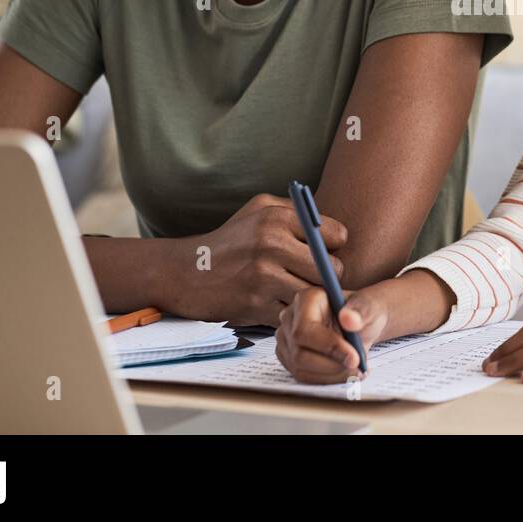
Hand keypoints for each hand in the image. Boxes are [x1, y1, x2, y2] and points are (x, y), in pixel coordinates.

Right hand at [167, 193, 346, 326]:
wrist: (185, 272)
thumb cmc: (231, 239)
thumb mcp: (259, 209)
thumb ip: (297, 211)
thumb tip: (334, 228)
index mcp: (276, 218)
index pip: (337, 235)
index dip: (335, 246)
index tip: (324, 251)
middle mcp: (271, 245)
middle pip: (332, 268)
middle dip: (330, 276)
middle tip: (317, 277)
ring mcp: (263, 277)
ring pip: (314, 293)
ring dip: (312, 296)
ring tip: (301, 290)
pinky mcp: (255, 306)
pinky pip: (293, 312)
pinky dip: (292, 311)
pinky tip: (282, 303)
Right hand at [275, 286, 389, 382]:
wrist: (362, 324)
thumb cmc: (364, 312)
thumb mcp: (371, 307)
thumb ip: (363, 310)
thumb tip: (349, 319)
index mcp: (306, 299)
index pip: (305, 330)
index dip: (328, 347)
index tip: (354, 358)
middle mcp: (290, 318)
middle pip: (299, 354)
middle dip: (332, 366)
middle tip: (357, 367)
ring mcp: (286, 339)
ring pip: (300, 369)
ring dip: (331, 375)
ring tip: (355, 370)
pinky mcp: (288, 357)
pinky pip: (303, 376)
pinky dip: (327, 379)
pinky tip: (344, 372)